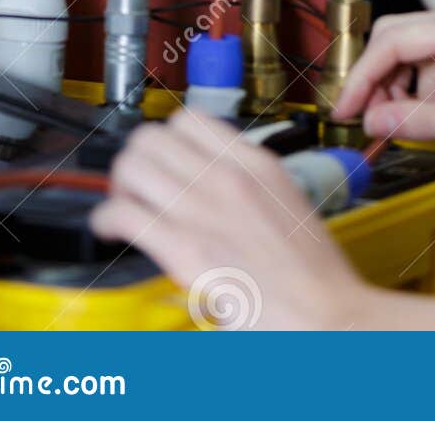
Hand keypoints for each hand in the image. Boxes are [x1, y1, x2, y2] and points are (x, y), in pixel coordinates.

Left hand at [88, 105, 368, 330]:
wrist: (328, 315)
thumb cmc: (314, 273)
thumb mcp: (287, 203)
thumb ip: (248, 185)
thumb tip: (213, 184)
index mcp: (256, 163)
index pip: (189, 119)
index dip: (166, 139)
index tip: (162, 161)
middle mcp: (227, 177)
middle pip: (152, 136)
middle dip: (136, 158)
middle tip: (138, 186)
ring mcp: (205, 210)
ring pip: (132, 165)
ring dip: (118, 185)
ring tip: (124, 207)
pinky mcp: (186, 250)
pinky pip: (125, 213)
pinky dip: (106, 219)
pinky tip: (110, 232)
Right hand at [334, 10, 434, 141]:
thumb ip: (426, 121)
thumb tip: (374, 122)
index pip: (391, 41)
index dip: (361, 77)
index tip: (344, 110)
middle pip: (395, 39)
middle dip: (377, 81)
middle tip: (373, 120)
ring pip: (411, 51)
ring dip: (401, 87)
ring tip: (409, 121)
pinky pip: (432, 57)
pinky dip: (424, 85)